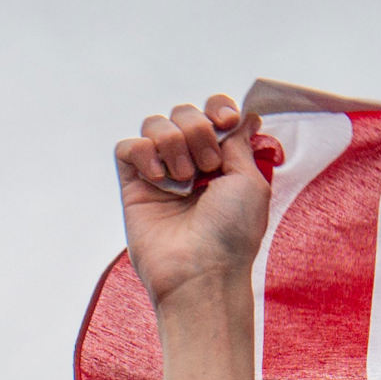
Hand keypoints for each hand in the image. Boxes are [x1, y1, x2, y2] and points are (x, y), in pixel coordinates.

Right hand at [116, 94, 286, 313]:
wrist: (202, 271)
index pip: (213, 113)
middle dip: (198, 130)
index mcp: (222, 161)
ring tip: (184, 178)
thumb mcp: (252, 181)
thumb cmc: (232, 235)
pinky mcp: (134, 186)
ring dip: (173, 142)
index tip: (227, 121)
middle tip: (207, 167)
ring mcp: (161, 174)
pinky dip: (144, 153)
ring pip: (155, 124)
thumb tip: (243, 117)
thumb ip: (240, 142)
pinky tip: (159, 178)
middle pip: (184, 113)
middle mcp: (191, 163)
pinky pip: (128, 146)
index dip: (217, 108)